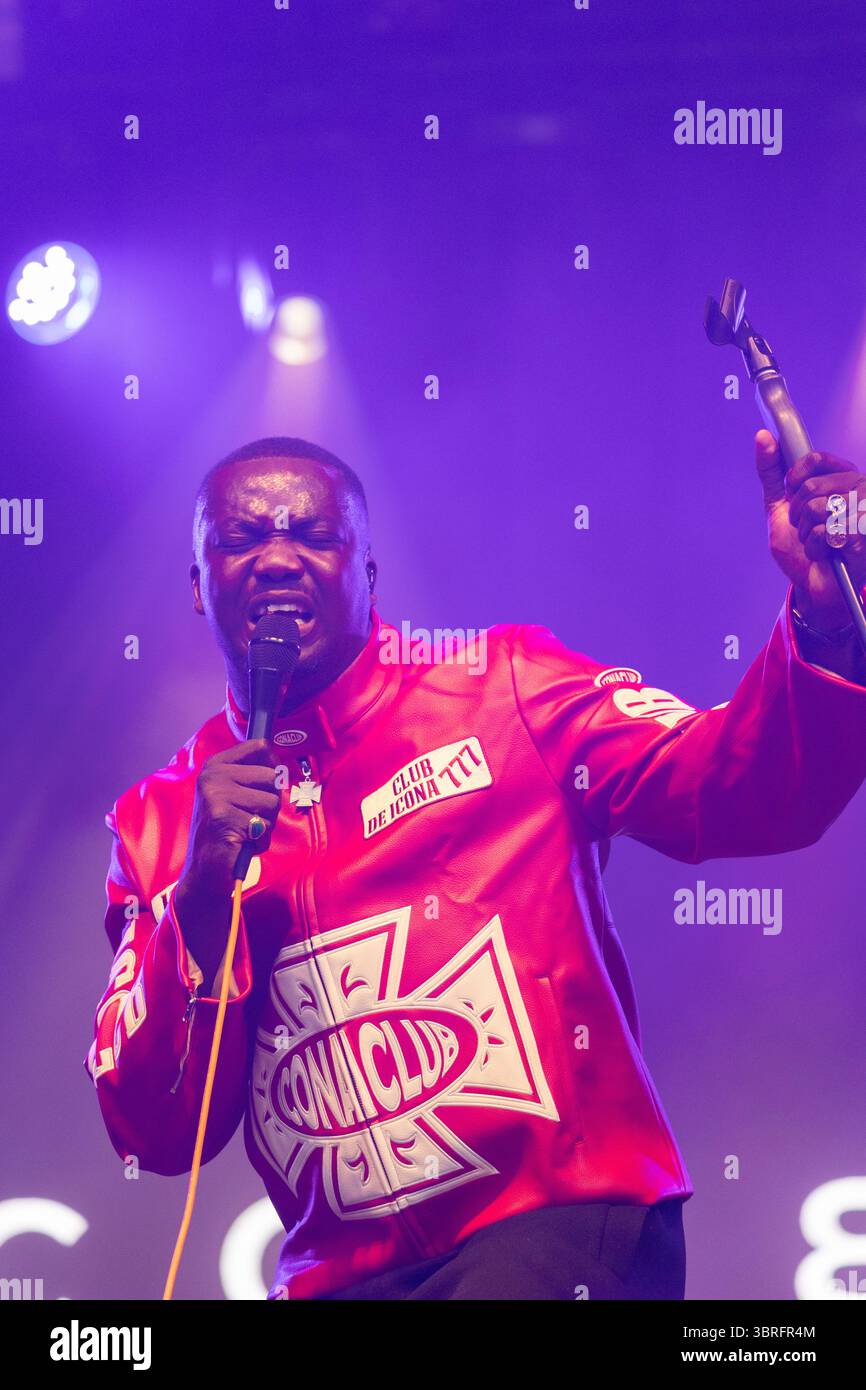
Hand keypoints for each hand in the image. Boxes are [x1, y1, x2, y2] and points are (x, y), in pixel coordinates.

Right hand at [178, 738, 281, 899]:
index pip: (261, 747)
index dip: (273, 767)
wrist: (206, 872)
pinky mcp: (223, 816)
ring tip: (243, 831)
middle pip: (272, 776)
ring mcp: (215, 795)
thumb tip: (281, 763)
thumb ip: (255, 775)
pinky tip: (240, 843)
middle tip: (248, 818)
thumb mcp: (237, 795)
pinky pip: (265, 824)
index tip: (263, 786)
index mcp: (215, 765)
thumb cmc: (228, 831)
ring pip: (272, 801)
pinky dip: (259, 839)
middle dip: (269, 803)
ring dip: (266, 823)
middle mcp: (212, 775)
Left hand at [756, 429, 865, 627]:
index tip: (790, 494)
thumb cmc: (801, 546)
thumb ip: (772, 473)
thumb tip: (762, 437)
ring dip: (806, 533)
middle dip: (797, 513)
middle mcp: (859, 489)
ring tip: (817, 542)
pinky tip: (825, 553)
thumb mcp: (780, 506)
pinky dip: (815, 547)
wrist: (813, 585)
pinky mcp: (863, 535)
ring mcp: (864, 512)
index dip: (794, 477)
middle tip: (806, 527)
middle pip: (811, 487)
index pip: (815, 458)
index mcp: (843, 476)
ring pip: (816, 509)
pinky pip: (824, 532)